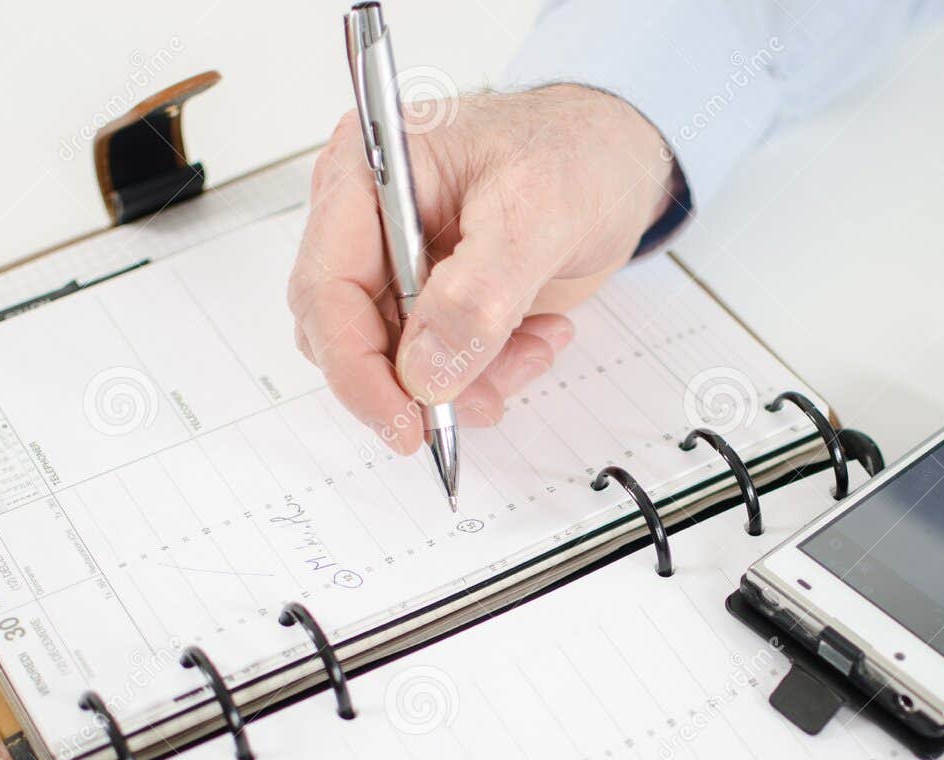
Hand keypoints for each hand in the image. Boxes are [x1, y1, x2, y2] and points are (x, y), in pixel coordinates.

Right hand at [287, 84, 677, 453]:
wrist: (618, 163)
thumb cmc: (576, 154)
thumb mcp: (535, 214)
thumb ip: (476, 295)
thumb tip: (422, 371)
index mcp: (367, 176)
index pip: (326, 288)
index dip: (354, 367)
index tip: (402, 422)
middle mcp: (366, 221)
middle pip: (348, 335)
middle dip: (415, 382)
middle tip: (485, 400)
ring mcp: (397, 264)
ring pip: (394, 362)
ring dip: (464, 380)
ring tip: (533, 349)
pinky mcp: (432, 299)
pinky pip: (435, 365)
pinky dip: (486, 372)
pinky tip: (535, 338)